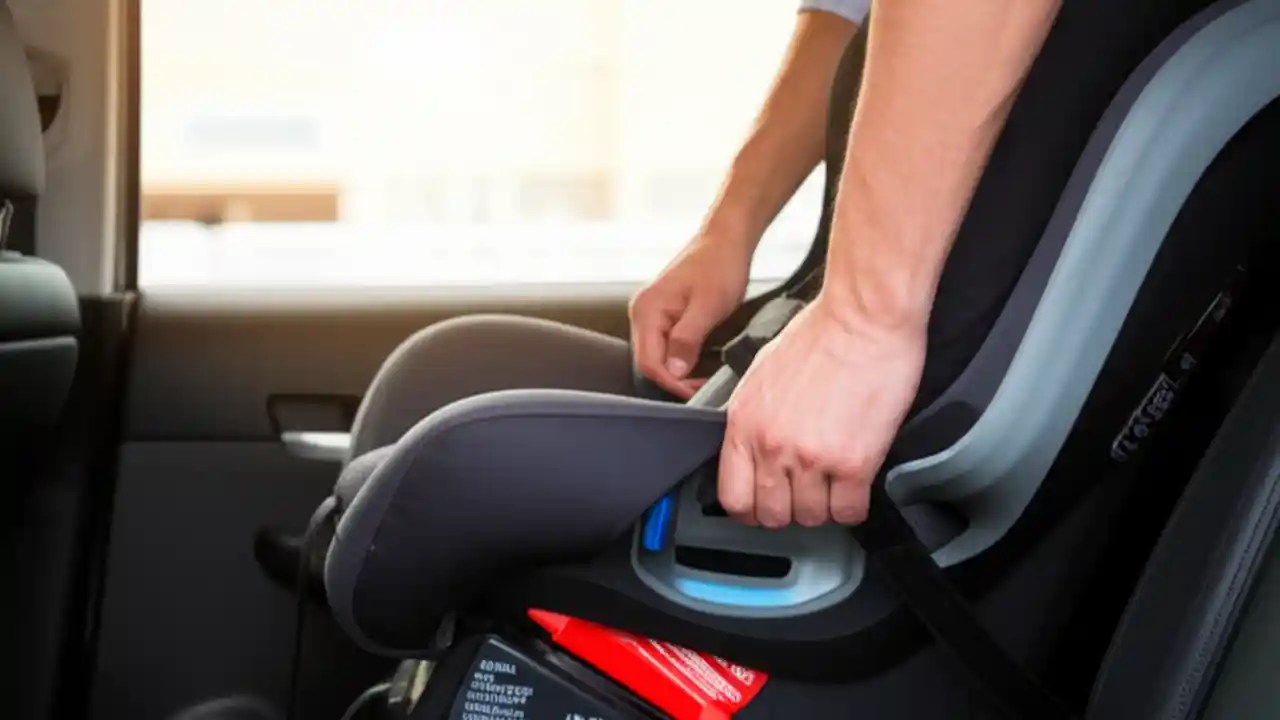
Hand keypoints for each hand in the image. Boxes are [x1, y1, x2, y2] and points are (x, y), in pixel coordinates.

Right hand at [630, 234, 751, 398]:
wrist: (726, 240)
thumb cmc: (719, 266)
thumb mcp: (708, 306)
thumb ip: (687, 339)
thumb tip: (674, 371)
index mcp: (647, 310)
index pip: (648, 362)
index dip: (671, 383)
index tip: (695, 393)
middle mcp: (642, 312)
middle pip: (649, 361)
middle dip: (674, 379)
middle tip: (703, 388)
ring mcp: (651, 313)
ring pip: (657, 355)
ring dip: (677, 371)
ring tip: (703, 378)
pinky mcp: (662, 313)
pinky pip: (664, 344)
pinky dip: (679, 358)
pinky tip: (697, 363)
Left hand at [718, 294, 925, 526]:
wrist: (864, 318)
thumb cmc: (821, 334)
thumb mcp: (762, 373)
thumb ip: (753, 417)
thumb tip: (753, 448)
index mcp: (744, 423)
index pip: (732, 497)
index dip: (750, 509)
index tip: (765, 504)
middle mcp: (772, 445)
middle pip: (771, 515)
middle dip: (789, 510)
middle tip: (806, 493)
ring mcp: (811, 457)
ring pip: (810, 517)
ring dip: (823, 507)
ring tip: (834, 484)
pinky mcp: (853, 462)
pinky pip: (848, 512)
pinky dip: (852, 506)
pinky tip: (855, 485)